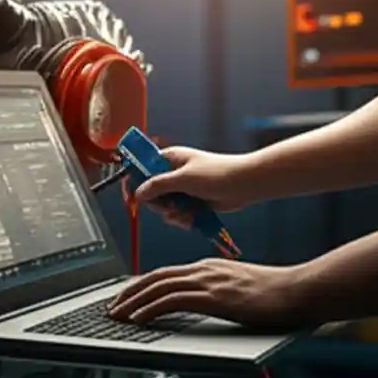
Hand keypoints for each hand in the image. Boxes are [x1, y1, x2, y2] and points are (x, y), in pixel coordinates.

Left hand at [107, 258, 304, 327]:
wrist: (299, 290)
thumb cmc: (276, 294)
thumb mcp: (238, 289)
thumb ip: (216, 292)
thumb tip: (202, 303)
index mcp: (208, 267)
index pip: (165, 274)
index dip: (141, 286)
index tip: (127, 297)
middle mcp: (203, 269)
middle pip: (154, 277)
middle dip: (129, 293)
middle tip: (112, 307)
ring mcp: (208, 281)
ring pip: (158, 288)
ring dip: (133, 303)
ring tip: (117, 316)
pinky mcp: (213, 296)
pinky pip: (172, 301)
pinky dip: (150, 309)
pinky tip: (139, 319)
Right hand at [124, 147, 256, 229]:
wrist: (246, 184)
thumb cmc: (217, 174)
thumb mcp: (182, 178)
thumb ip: (157, 185)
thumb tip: (137, 194)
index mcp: (168, 159)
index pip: (142, 168)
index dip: (135, 182)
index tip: (132, 197)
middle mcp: (173, 173)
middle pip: (151, 192)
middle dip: (159, 204)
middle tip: (169, 206)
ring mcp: (183, 188)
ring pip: (165, 206)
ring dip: (173, 214)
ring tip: (185, 214)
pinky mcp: (192, 201)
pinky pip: (178, 213)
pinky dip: (183, 218)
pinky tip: (192, 218)